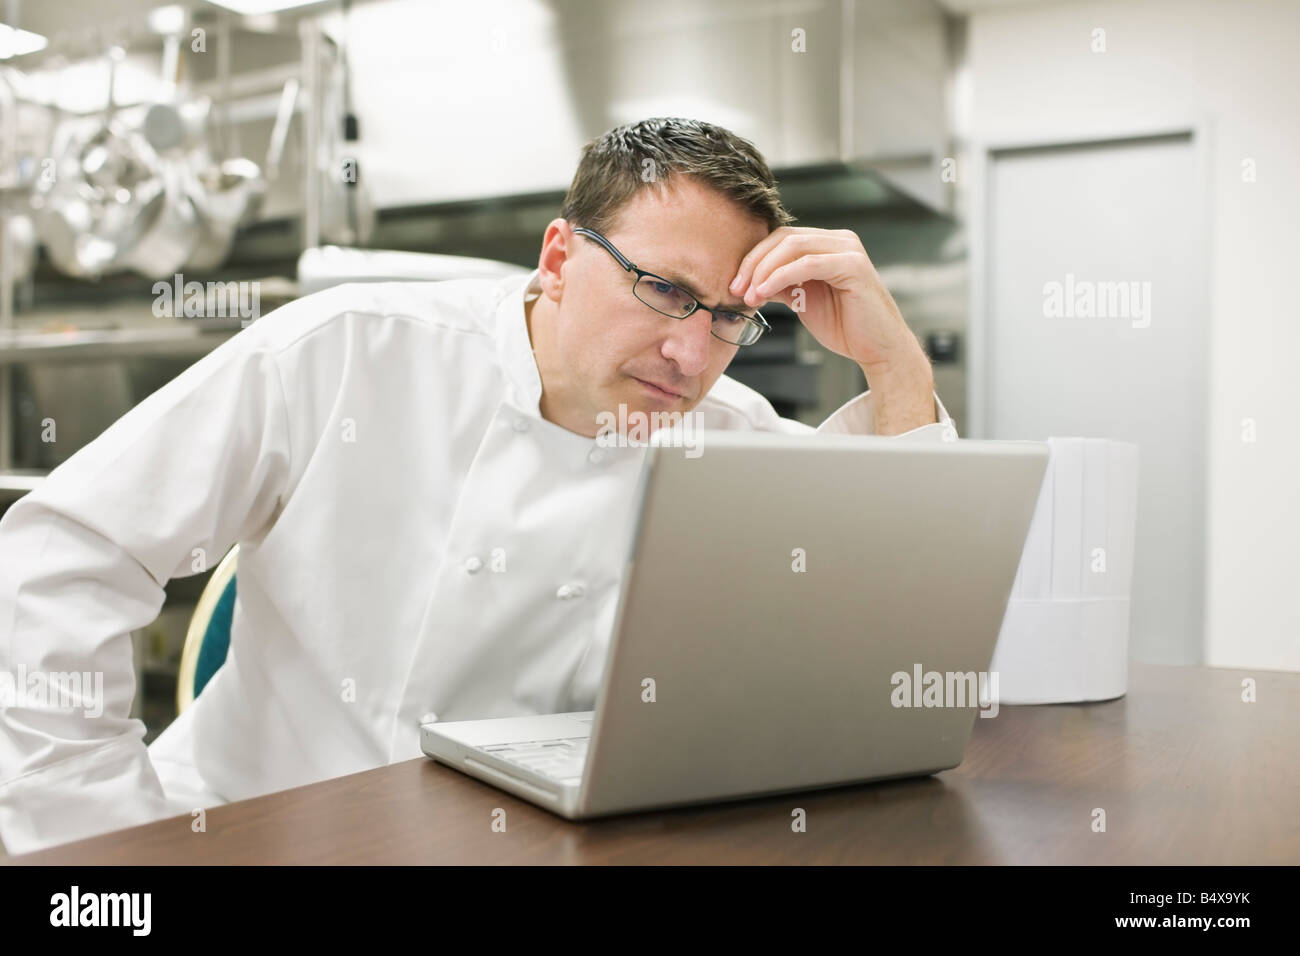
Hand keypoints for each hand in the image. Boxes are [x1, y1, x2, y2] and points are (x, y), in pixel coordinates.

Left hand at [729, 226, 919, 372]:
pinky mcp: (853, 265)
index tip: (734, 284)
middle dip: (753, 263)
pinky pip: (808, 263)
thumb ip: (781, 284)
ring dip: (763, 270)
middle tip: (735, 288)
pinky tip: (764, 292)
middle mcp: (840, 240)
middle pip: (784, 238)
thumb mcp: (803, 300)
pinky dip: (781, 276)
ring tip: (748, 295)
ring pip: (793, 246)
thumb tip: (748, 281)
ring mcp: (849, 250)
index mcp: (828, 244)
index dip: (754, 258)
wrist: (877, 348)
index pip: (781, 239)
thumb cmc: (845, 326)